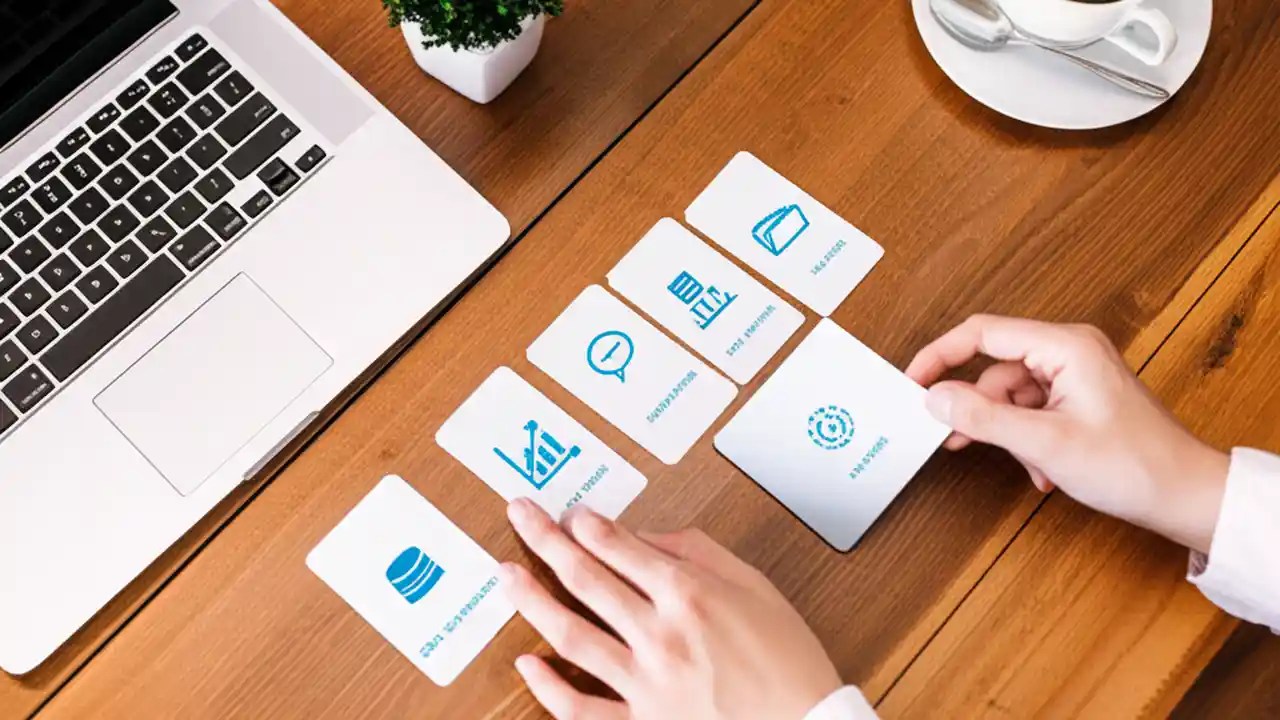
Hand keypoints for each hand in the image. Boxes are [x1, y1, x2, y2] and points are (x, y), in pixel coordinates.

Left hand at [499, 499, 842, 719]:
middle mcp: (661, 635)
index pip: (620, 547)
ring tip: (507, 575)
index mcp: (690, 595)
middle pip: (585, 578)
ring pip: (571, 635)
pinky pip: (582, 709)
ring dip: (533, 600)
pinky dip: (548, 688)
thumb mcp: (756, 587)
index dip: (587, 525)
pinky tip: (526, 663)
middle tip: (520, 515)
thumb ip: (699, 553)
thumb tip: (648, 537)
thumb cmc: (789, 660)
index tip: (571, 514)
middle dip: (545, 540)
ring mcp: (646, 684)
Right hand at [906, 314, 1228, 553]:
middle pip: (994, 368)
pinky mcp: (1079, 398)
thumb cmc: (1135, 465)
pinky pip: (1031, 411)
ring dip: (1007, 433)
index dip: (940, 356)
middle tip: (950, 435)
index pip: (983, 333)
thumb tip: (936, 399)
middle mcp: (1070, 351)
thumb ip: (983, 419)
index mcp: (1066, 346)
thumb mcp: (1044, 443)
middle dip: (976, 408)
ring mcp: (1076, 375)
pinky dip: (1026, 440)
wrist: (1186, 496)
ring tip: (1023, 463)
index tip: (913, 383)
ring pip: (1010, 395)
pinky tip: (1041, 469)